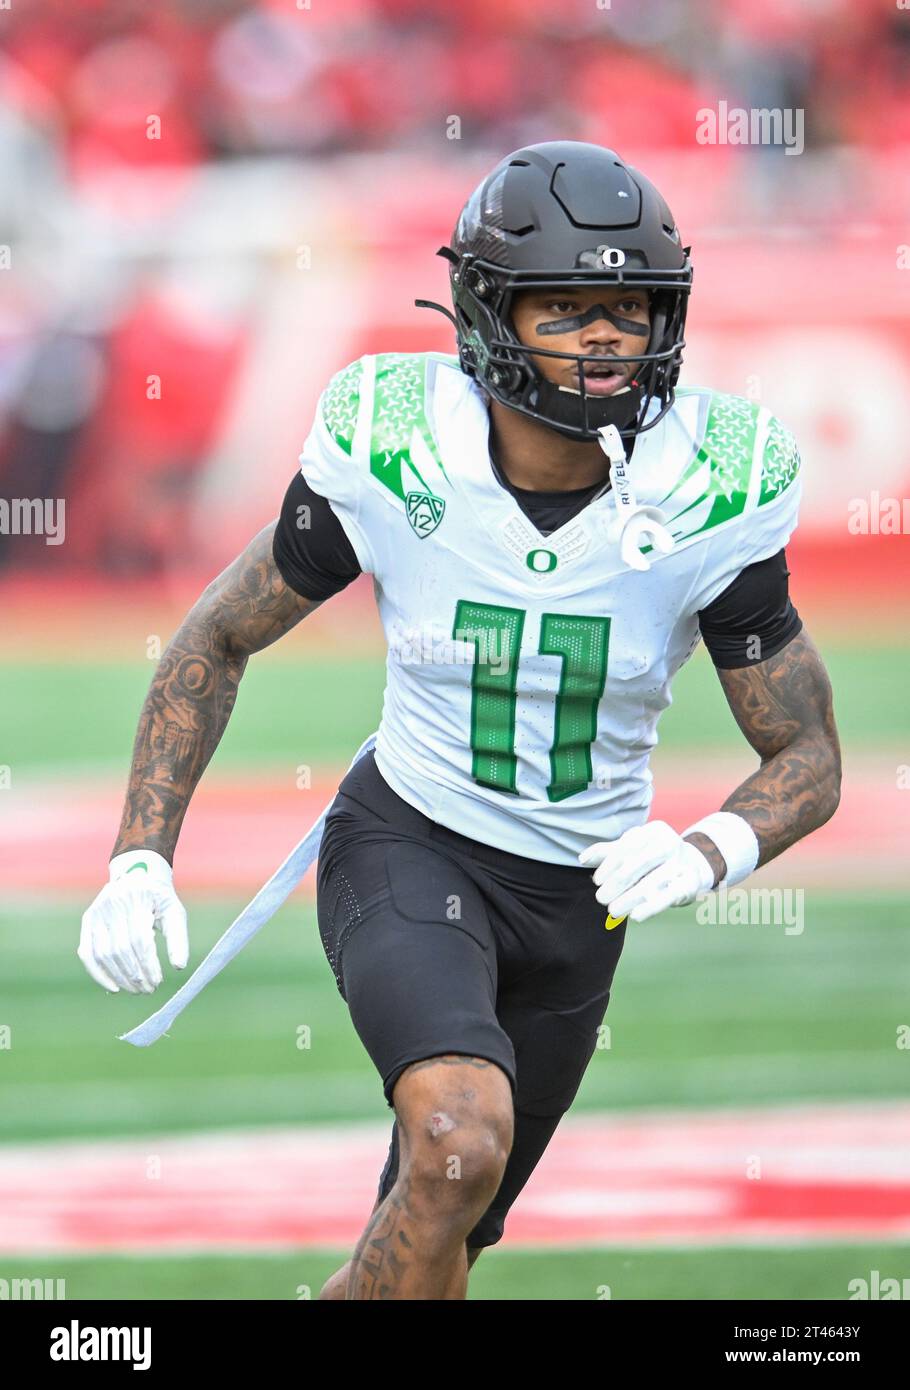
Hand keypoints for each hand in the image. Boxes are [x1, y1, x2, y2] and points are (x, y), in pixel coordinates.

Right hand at [78, 850, 188, 993]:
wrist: (137, 876)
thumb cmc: (159, 899)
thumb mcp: (174, 912)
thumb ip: (178, 938)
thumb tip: (179, 966)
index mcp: (137, 899)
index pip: (140, 940)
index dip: (148, 965)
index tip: (158, 982)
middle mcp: (113, 903)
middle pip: (121, 949)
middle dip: (135, 975)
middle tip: (148, 990)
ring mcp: (97, 912)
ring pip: (103, 954)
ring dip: (119, 978)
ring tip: (136, 989)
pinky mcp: (88, 920)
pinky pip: (87, 953)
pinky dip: (98, 973)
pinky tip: (113, 988)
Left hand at [578, 821, 714, 922]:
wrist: (693, 865)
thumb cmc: (653, 857)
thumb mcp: (632, 849)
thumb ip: (607, 852)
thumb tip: (582, 859)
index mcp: (652, 831)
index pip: (626, 848)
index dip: (608, 865)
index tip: (597, 881)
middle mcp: (669, 843)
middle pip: (636, 865)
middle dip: (616, 884)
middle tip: (601, 898)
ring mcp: (681, 863)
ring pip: (649, 884)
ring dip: (628, 899)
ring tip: (613, 911)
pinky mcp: (690, 883)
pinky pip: (668, 897)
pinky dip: (651, 907)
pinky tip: (636, 916)